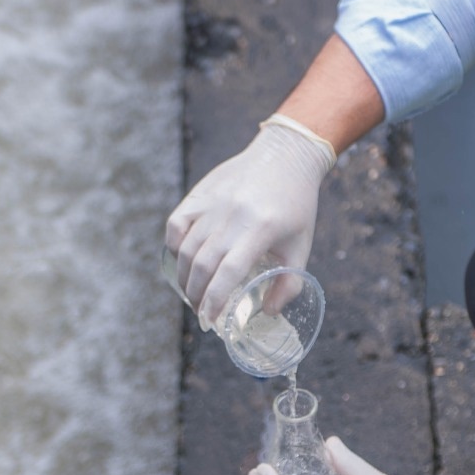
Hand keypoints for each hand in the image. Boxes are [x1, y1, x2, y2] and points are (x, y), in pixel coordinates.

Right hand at [165, 120, 332, 327]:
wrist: (286, 154)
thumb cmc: (296, 204)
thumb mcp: (301, 245)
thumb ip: (289, 282)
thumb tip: (269, 312)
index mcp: (260, 228)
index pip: (228, 273)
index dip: (214, 300)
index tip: (209, 321)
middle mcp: (232, 215)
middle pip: (201, 265)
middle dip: (196, 296)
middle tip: (200, 312)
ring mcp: (213, 202)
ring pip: (185, 247)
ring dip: (184, 277)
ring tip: (192, 293)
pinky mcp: (201, 193)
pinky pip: (176, 223)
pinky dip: (173, 245)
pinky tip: (181, 261)